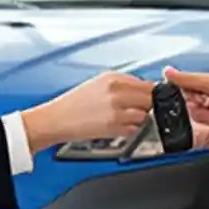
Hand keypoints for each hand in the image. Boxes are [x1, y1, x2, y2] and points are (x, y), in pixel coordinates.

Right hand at [22, 72, 153, 152]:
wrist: (58, 119)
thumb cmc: (75, 102)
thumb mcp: (99, 83)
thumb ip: (122, 83)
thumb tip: (143, 88)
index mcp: (113, 78)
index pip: (147, 84)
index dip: (150, 93)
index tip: (148, 97)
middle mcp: (116, 92)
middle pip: (149, 99)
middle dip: (147, 105)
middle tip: (137, 109)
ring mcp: (116, 110)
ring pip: (144, 115)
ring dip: (139, 119)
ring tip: (124, 118)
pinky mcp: (114, 127)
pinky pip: (133, 129)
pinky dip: (129, 130)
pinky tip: (117, 126)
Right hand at [162, 67, 208, 164]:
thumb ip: (191, 79)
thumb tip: (168, 72)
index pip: (186, 84)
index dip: (183, 87)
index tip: (185, 89)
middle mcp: (208, 103)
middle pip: (185, 102)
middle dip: (195, 103)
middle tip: (207, 102)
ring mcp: (207, 121)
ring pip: (189, 118)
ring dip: (204, 117)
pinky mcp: (207, 138)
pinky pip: (192, 136)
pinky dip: (201, 132)